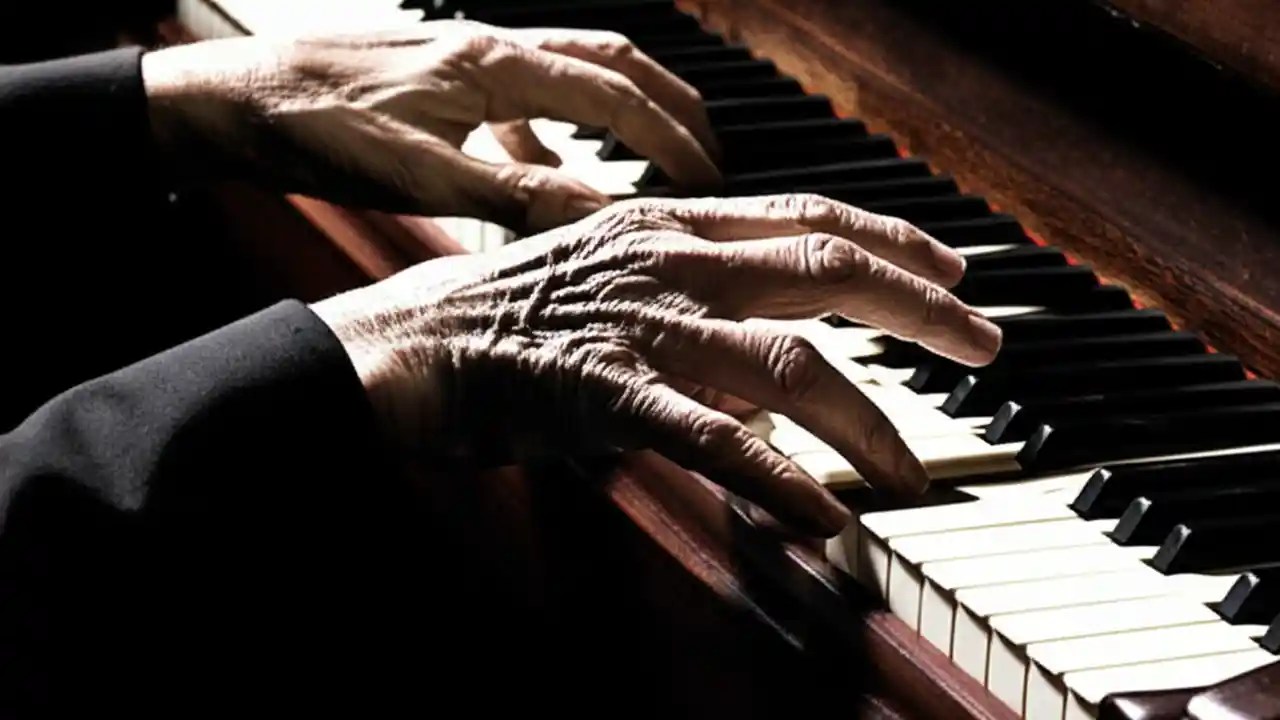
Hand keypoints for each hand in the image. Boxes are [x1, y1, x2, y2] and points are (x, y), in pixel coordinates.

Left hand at [140, 20, 718, 232]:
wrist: (234, 98)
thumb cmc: (315, 129)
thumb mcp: (421, 176)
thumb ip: (515, 197)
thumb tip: (601, 219)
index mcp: (495, 67)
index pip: (614, 94)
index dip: (672, 138)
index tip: (711, 177)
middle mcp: (492, 50)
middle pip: (611, 62)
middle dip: (670, 105)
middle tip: (711, 151)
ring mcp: (469, 60)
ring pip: (573, 73)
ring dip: (621, 112)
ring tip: (653, 158)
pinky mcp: (444, 80)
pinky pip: (524, 99)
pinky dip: (558, 133)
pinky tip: (552, 172)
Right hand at [309, 194, 999, 536]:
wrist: (413, 344)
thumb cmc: (508, 310)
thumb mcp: (608, 267)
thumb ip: (690, 284)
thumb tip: (764, 330)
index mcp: (672, 226)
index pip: (809, 214)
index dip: (892, 236)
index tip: (952, 264)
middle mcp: (670, 261)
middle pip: (824, 268)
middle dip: (919, 306)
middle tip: (984, 342)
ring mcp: (645, 326)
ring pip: (787, 360)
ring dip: (864, 419)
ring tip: (912, 471)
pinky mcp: (611, 395)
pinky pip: (713, 440)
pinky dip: (777, 479)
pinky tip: (822, 515)